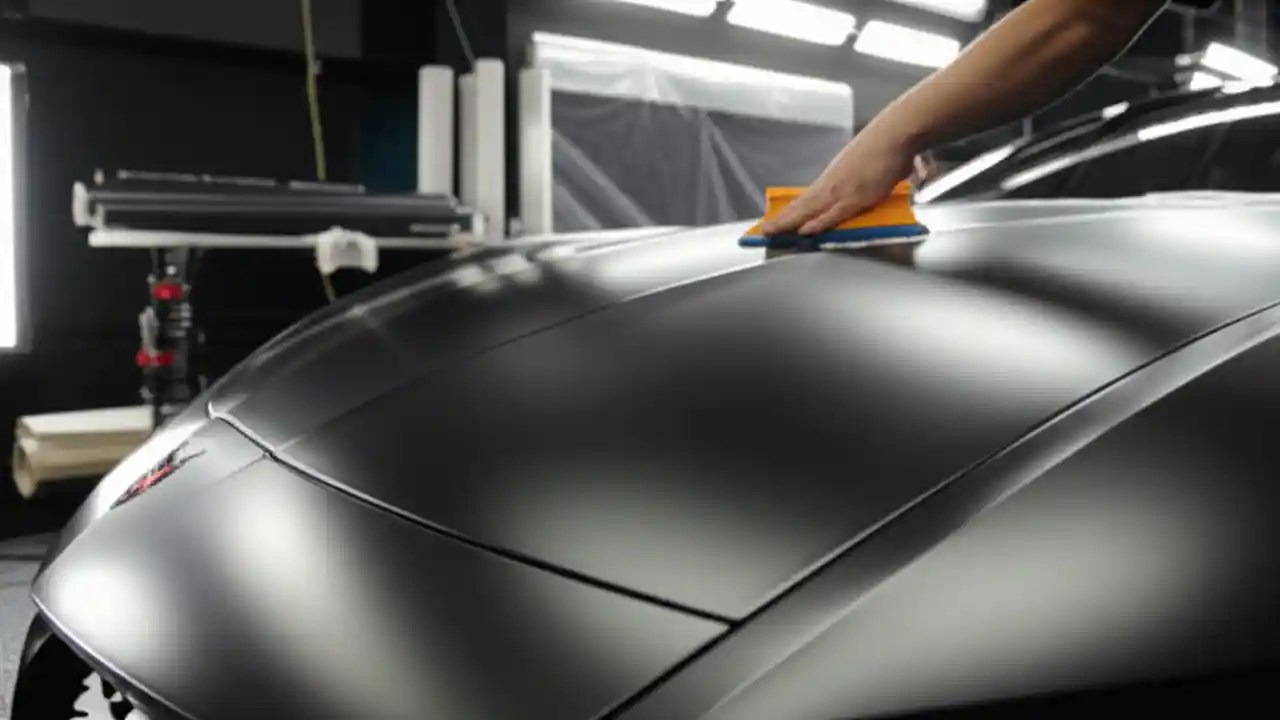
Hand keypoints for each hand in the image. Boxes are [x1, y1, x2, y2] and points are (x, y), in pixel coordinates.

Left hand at [760, 125, 917, 236]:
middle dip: (783, 219)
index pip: (808, 197)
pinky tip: (803, 231)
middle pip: (803, 204)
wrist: (896, 133)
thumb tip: (855, 188)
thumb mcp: (862, 164)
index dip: (792, 210)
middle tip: (764, 231)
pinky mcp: (857, 197)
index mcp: (834, 177)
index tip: (777, 219)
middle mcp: (833, 183)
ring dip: (790, 222)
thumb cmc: (884, 146)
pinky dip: (819, 223)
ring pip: (810, 210)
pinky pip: (834, 214)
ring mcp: (843, 190)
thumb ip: (855, 181)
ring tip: (772, 232)